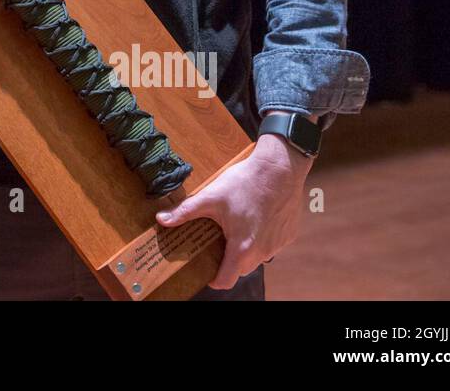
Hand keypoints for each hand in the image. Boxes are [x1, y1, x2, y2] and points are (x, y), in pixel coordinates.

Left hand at [154, 134, 311, 289]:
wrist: (280, 168)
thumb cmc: (246, 182)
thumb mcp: (211, 196)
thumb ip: (185, 211)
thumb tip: (161, 219)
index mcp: (242, 247)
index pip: (226, 281)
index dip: (213, 279)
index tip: (205, 271)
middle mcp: (263, 252)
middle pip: (241, 269)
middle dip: (227, 260)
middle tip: (215, 242)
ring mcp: (278, 245)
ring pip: (257, 257)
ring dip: (245, 248)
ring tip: (233, 228)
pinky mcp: (288, 235)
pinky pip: (270, 244)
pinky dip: (261, 237)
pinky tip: (254, 218)